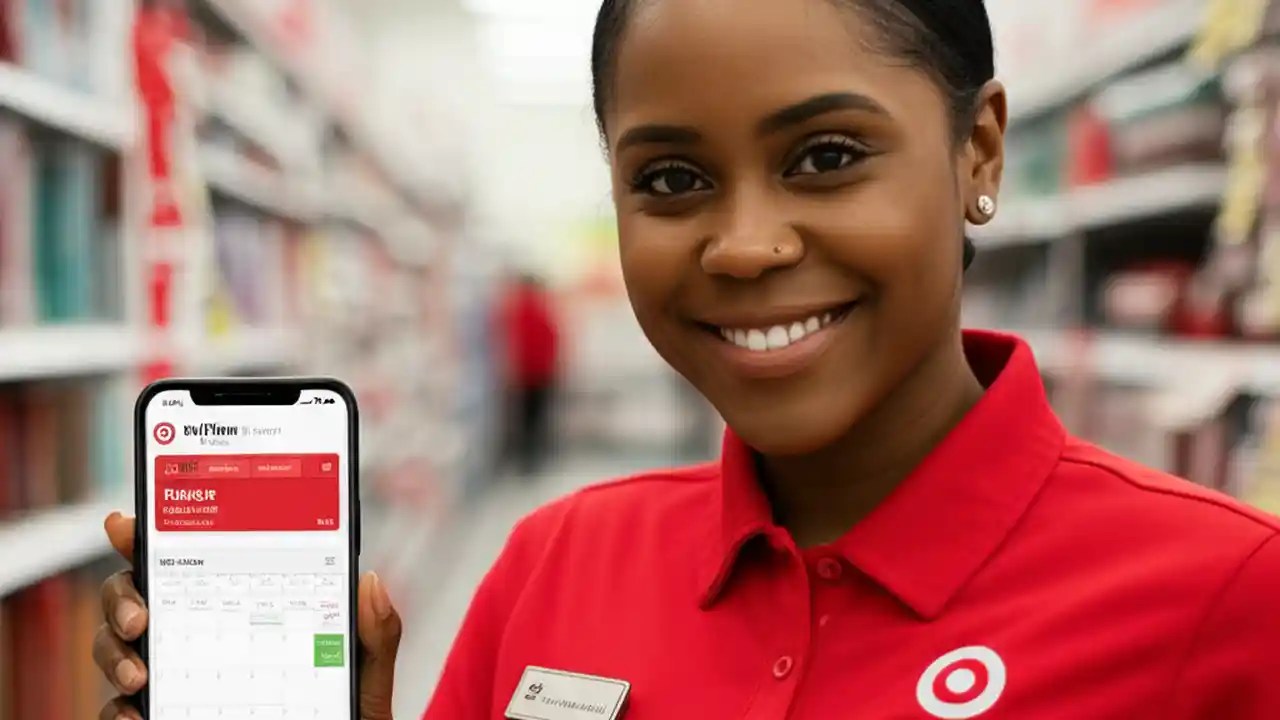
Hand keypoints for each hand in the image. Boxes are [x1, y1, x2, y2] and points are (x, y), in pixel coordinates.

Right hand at [94, 512, 402, 719]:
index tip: (126, 525)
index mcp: (244, 608)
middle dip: (121, 596)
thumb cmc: (344, 715)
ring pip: (116, 649)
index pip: (191, 562)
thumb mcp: (362, 677)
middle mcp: (201, 636)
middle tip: (140, 617)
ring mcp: (176, 679)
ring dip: (113, 654)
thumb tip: (369, 581)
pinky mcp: (162, 715)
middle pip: (137, 597)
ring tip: (140, 676)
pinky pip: (117, 711)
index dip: (150, 539)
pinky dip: (115, 712)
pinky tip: (135, 714)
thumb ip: (374, 635)